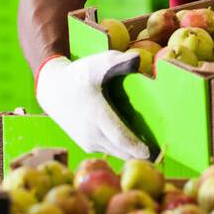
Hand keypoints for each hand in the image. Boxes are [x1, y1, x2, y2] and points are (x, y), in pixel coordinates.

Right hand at [35, 52, 151, 159]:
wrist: (52, 90)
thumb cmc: (78, 75)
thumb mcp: (98, 63)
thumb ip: (118, 61)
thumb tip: (137, 58)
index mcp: (98, 115)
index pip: (121, 138)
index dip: (138, 148)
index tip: (153, 154)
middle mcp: (92, 133)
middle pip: (122, 150)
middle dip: (140, 154)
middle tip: (160, 155)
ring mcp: (88, 141)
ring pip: (116, 152)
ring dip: (131, 153)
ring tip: (150, 151)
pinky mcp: (86, 145)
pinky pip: (109, 150)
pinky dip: (121, 150)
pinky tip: (134, 146)